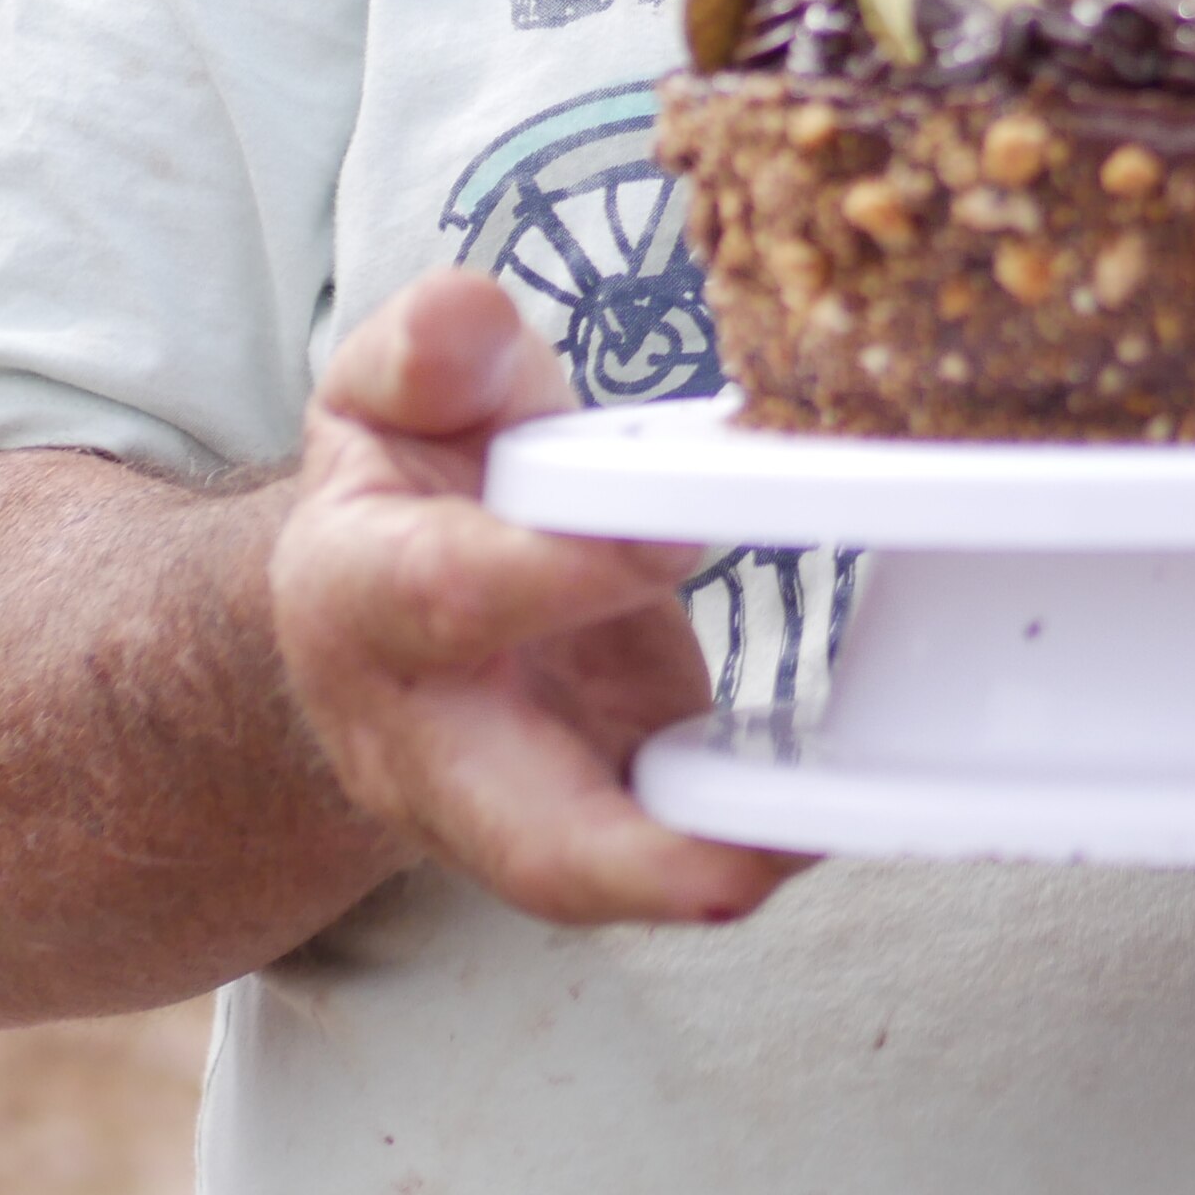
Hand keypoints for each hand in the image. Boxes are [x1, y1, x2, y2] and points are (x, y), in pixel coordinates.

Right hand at [268, 267, 807, 927]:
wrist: (368, 598)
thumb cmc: (407, 476)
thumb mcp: (389, 387)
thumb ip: (426, 351)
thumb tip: (465, 318)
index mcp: (361, 593)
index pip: (451, 592)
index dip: (556, 570)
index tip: (669, 536)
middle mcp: (423, 734)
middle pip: (509, 829)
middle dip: (623, 859)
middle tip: (739, 866)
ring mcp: (502, 802)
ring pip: (585, 877)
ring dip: (704, 877)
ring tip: (817, 844)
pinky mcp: (583, 820)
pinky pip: (654, 856)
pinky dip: (743, 848)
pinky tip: (833, 817)